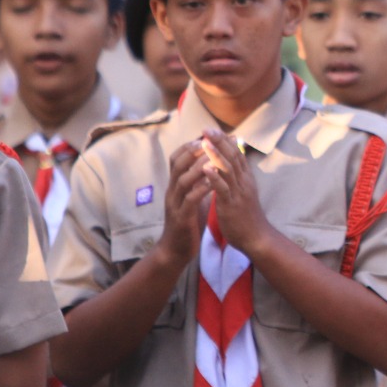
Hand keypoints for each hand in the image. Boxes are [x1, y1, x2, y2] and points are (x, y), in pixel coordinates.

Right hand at [156, 140, 210, 266]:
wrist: (176, 250)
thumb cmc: (188, 223)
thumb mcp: (194, 199)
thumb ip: (199, 183)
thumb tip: (212, 167)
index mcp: (175, 185)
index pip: (176, 159)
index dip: (189, 146)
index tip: (205, 136)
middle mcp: (172, 191)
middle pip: (177, 164)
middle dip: (192, 151)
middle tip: (208, 141)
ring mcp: (175, 204)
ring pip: (183, 179)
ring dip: (198, 167)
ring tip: (214, 157)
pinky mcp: (181, 217)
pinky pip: (190, 199)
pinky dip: (201, 189)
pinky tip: (214, 183)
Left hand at [198, 130, 274, 256]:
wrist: (257, 238)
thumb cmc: (247, 217)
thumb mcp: (243, 193)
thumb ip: (237, 179)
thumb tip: (230, 167)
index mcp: (245, 179)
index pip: (236, 154)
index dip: (225, 141)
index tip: (212, 130)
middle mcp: (244, 182)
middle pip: (233, 157)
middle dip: (219, 141)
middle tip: (207, 128)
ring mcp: (238, 192)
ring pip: (228, 169)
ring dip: (216, 154)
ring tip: (205, 141)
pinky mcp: (232, 204)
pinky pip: (223, 188)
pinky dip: (215, 176)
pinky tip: (206, 167)